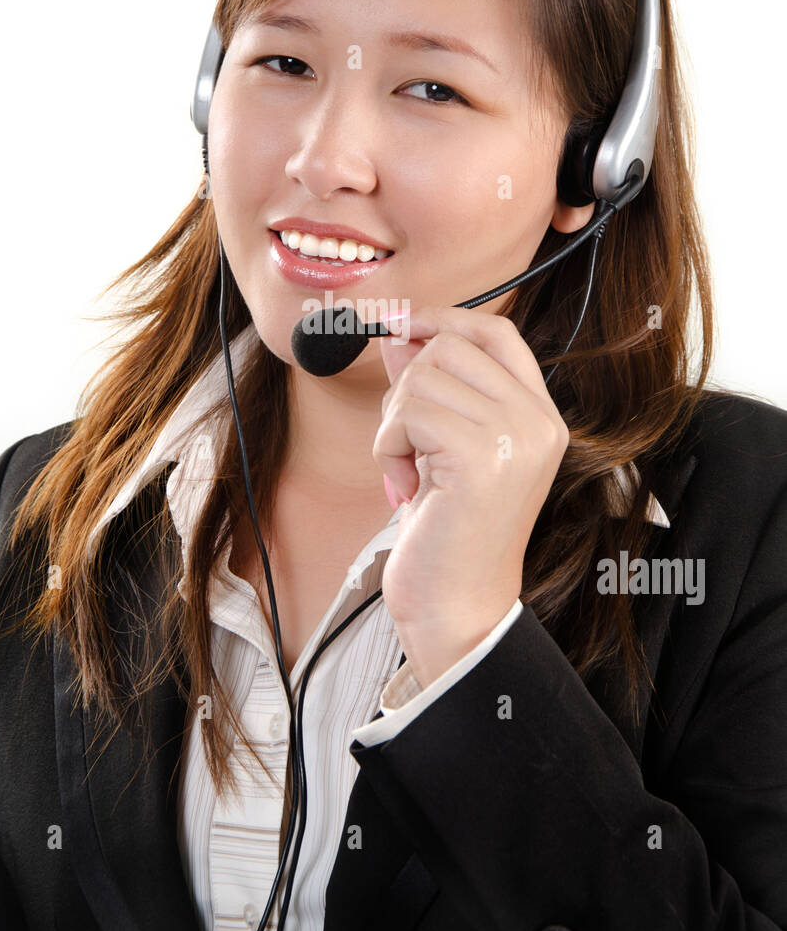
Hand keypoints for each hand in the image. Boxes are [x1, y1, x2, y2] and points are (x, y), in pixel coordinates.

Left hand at [374, 305, 569, 686]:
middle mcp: (539, 421)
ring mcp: (515, 436)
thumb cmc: (447, 536)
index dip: (446, 319)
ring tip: (412, 473)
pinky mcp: (481, 456)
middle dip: (407, 389)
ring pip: (421, 377)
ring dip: (395, 424)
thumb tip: (399, 334)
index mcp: (542, 418)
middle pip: (449, 348)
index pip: (498, 335)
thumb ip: (431, 390)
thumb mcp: (443, 450)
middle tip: (409, 446)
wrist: (457, 610)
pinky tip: (408, 486)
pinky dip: (389, 446)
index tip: (403, 324)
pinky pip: (407, 413)